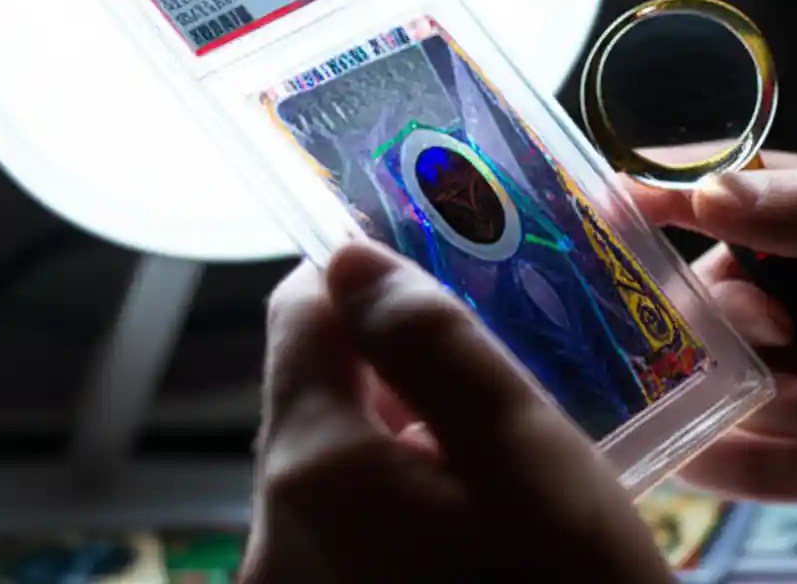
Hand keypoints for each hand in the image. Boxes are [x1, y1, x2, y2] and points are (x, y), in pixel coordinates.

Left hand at [241, 242, 672, 583]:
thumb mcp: (525, 454)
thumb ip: (434, 343)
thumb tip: (351, 257)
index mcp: (313, 473)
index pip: (298, 318)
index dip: (359, 273)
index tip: (430, 260)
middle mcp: (271, 540)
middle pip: (316, 399)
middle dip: (397, 364)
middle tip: (495, 353)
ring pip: (336, 470)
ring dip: (407, 436)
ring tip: (501, 438)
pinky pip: (347, 535)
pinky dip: (403, 503)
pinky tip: (481, 515)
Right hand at [629, 150, 796, 522]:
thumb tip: (707, 190)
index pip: (719, 207)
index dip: (656, 215)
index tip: (597, 225)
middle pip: (712, 323)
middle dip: (734, 351)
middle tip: (791, 357)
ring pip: (738, 403)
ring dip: (772, 424)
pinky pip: (778, 472)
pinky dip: (785, 478)